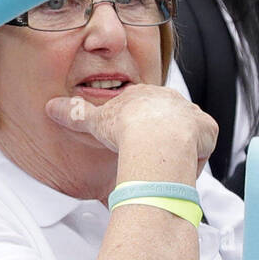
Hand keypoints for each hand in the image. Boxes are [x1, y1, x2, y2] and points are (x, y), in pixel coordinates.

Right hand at [45, 84, 216, 166]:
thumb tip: (51, 106)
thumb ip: (74, 113)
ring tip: (161, 162)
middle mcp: (169, 99)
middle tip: (144, 151)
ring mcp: (190, 114)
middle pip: (165, 116)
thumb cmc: (125, 128)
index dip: (135, 122)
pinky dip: (194, 156)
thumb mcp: (93, 119)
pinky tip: (179, 165)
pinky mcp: (208, 130)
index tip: (129, 136)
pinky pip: (203, 144)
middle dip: (158, 132)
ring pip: (186, 130)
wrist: (155, 138)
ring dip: (177, 144)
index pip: (141, 106)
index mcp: (143, 94)